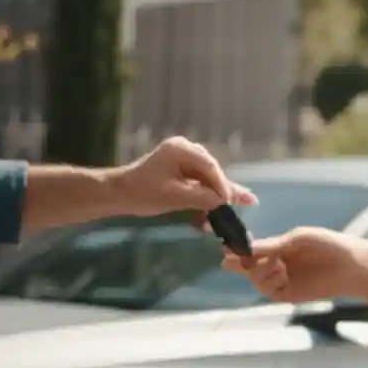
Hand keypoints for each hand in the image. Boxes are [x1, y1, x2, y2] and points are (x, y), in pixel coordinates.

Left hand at [106, 137, 256, 218]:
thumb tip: (223, 201)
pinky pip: (197, 184)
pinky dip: (202, 199)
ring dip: (214, 198)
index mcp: (180, 149)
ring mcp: (181, 160)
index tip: (231, 201)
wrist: (117, 194)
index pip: (210, 166)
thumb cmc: (142, 193)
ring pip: (206, 180)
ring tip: (234, 210)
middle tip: (250, 201)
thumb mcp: (174, 197)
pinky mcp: (179, 171)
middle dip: (225, 191)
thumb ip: (201, 197)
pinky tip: (209, 217)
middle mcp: (184, 150)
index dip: (223, 185)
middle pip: (211, 172)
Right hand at [221, 227, 358, 302]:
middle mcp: (277, 265)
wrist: (350, 264)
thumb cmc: (327, 245)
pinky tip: (281, 273)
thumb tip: (246, 248)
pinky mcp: (289, 294)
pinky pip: (268, 290)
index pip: (251, 251)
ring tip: (276, 263)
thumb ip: (271, 246)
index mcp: (278, 248)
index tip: (225, 249)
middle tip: (245, 258)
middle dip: (243, 263)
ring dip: (259, 271)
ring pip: (256, 280)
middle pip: (248, 267)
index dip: (236, 251)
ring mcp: (282, 280)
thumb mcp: (296, 240)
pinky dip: (269, 281)